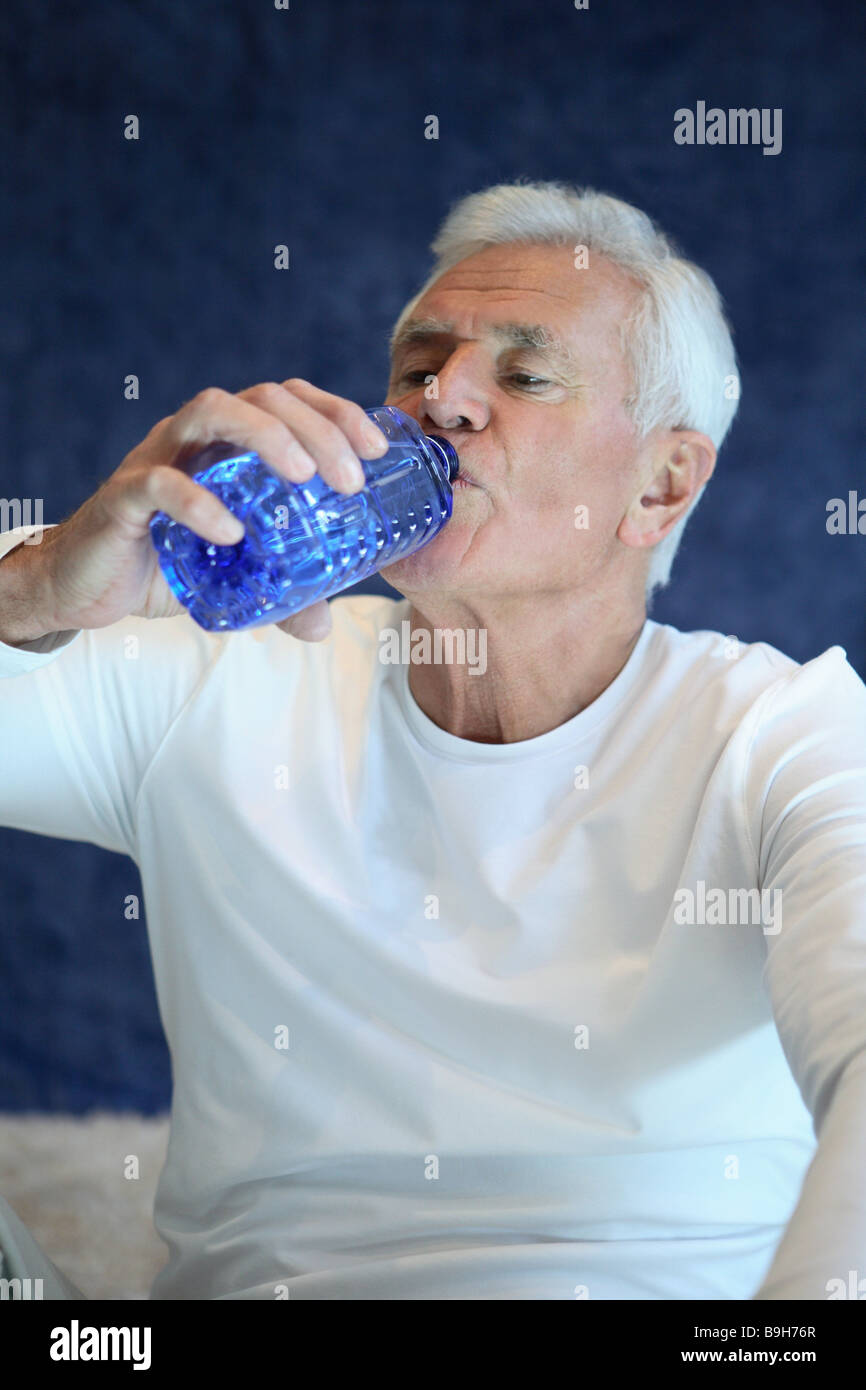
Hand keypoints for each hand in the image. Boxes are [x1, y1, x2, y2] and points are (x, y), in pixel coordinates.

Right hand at [18, 380, 388, 642]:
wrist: (87, 586)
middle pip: (263, 397)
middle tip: (352, 480)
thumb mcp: (233, 579)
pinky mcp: (124, 496)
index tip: (378, 451)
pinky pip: (160, 484)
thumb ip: (279, 595)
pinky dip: (199, 502)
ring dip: (267, 436)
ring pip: (211, 410)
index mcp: (229, 443)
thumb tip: (321, 626)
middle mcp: (196, 436)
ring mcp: (157, 456)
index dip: (338, 413)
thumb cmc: (163, 562)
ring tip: (305, 478)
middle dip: (318, 428)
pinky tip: (232, 533)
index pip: (290, 400)